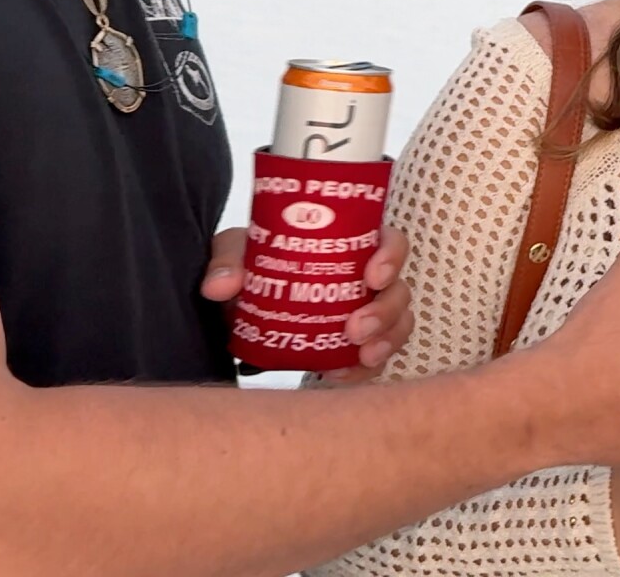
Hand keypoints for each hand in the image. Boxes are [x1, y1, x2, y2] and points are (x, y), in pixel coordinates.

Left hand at [201, 224, 415, 380]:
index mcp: (349, 246)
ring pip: (396, 325)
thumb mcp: (237, 252)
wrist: (237, 308)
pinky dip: (364, 370)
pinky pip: (374, 360)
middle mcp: (364, 280)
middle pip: (398, 290)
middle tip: (356, 328)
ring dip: (386, 340)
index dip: (392, 256)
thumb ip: (228, 262)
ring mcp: (364, 314)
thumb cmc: (250, 267)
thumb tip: (221, 286)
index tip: (373, 276)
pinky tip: (342, 376)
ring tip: (362, 356)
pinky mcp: (353, 348)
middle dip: (386, 310)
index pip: (389, 242)